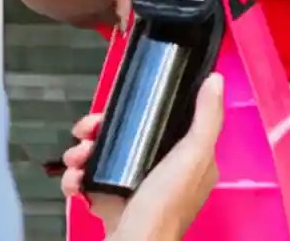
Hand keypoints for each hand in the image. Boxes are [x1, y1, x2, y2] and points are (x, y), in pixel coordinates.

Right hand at [61, 73, 224, 238]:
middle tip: (86, 131)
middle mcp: (161, 174)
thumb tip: (215, 81)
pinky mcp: (111, 202)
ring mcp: (134, 188)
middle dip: (101, 131)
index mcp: (187, 161)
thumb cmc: (164, 207)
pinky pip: (88, 182)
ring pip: (104, 157)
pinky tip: (74, 180)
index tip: (121, 105)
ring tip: (76, 158)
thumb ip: (206, 118)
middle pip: (127, 137)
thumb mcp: (193, 155)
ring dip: (83, 152)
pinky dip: (76, 178)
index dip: (141, 111)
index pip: (164, 123)